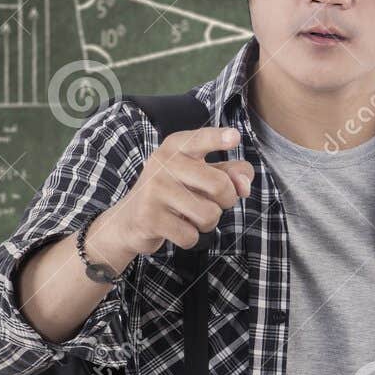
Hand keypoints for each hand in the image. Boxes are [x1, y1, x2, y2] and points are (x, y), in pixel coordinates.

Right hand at [89, 126, 253, 265]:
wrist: (130, 219)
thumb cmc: (175, 192)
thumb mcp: (202, 175)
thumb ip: (230, 173)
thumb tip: (245, 186)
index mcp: (177, 146)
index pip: (201, 140)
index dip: (219, 139)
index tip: (235, 137)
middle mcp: (164, 163)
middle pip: (220, 185)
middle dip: (226, 200)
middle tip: (212, 201)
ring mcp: (154, 189)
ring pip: (209, 215)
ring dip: (208, 222)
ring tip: (190, 215)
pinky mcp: (149, 217)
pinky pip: (191, 235)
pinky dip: (190, 238)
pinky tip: (176, 228)